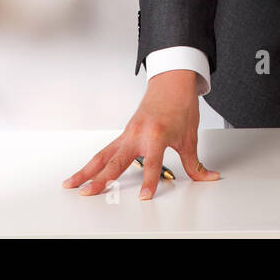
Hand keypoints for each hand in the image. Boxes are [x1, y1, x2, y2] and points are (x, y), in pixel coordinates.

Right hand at [61, 69, 219, 199]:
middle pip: (116, 160)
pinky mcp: (124, 133)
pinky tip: (83, 173)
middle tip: (88, 192)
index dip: (149, 182)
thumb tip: (208, 177)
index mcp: (156, 134)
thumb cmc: (180, 105)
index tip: (144, 197)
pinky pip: (105, 150)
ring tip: (71, 184)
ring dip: (86, 170)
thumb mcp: (190, 137)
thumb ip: (195, 163)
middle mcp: (137, 134)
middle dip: (101, 178)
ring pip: (103, 155)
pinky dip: (93, 162)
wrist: (172, 82)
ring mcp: (128, 134)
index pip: (152, 164)